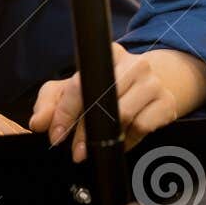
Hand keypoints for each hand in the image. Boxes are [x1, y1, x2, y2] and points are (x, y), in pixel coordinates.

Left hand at [29, 44, 193, 161]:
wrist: (149, 86)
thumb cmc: (106, 88)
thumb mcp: (73, 88)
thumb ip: (50, 102)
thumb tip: (38, 122)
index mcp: (109, 54)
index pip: (81, 84)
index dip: (65, 113)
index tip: (57, 134)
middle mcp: (134, 64)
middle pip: (103, 102)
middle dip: (84, 131)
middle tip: (75, 150)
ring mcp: (153, 83)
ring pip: (124, 116)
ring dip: (106, 138)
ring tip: (96, 146)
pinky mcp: (167, 104)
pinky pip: (142, 128)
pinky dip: (128, 139)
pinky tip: (121, 138)